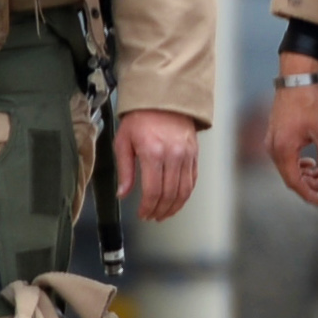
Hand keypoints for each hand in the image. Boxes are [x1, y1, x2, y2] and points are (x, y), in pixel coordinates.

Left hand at [114, 107, 199, 221]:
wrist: (163, 99)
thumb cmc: (139, 119)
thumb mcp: (123, 142)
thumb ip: (125, 170)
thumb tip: (123, 194)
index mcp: (153, 153)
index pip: (153, 190)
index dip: (148, 207)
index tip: (142, 214)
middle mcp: (173, 155)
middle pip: (170, 194)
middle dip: (160, 210)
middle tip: (152, 217)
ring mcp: (187, 155)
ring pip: (184, 190)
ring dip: (174, 207)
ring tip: (163, 214)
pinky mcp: (194, 154)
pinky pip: (192, 180)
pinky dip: (185, 194)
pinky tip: (176, 201)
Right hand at [266, 80, 317, 201]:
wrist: (297, 81)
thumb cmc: (310, 104)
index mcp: (283, 150)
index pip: (294, 182)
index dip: (308, 194)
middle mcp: (273, 149)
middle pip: (290, 177)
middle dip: (310, 183)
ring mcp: (272, 142)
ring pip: (287, 169)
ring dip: (305, 174)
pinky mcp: (275, 137)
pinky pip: (285, 159)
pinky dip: (298, 164)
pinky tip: (311, 162)